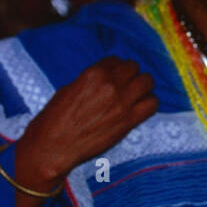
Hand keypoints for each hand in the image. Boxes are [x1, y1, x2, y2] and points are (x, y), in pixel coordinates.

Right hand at [15, 57, 157, 188]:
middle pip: (134, 67)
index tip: (115, 76)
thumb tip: (104, 80)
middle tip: (128, 84)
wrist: (54, 146)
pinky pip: (152, 104)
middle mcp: (111, 84)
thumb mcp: (68, 89)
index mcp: (93, 74)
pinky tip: (142, 108)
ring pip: (148, 82)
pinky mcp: (129, 120)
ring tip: (138, 94)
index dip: (116, 67)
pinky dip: (150, 103)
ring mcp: (122, 102)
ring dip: (144, 86)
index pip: (116, 60)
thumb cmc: (54, 119)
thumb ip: (90, 81)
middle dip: (131, 74)